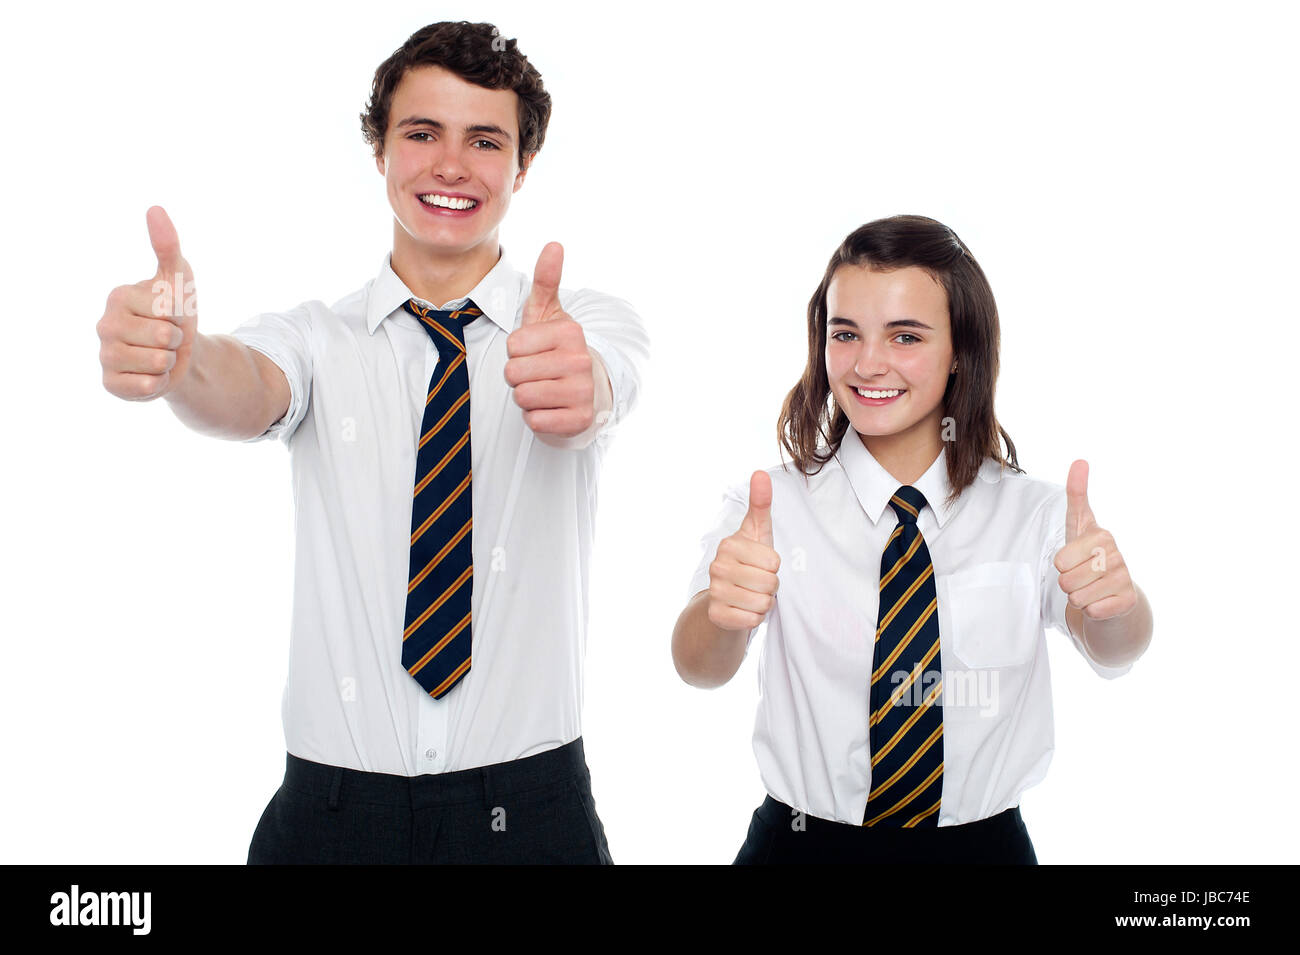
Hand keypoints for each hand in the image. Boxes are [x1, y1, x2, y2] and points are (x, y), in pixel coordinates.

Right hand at [97, 206, 197, 400]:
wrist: (178, 354)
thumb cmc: (176, 313)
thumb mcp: (178, 279)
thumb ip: (168, 246)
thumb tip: (155, 209)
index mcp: (118, 296)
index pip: (166, 309)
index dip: (181, 315)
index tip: (171, 315)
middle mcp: (104, 324)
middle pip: (163, 337)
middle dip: (176, 340)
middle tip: (167, 338)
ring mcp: (104, 355)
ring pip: (157, 362)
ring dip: (170, 362)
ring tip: (160, 355)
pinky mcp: (111, 383)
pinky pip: (146, 387)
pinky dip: (159, 384)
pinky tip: (151, 375)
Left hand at [503, 242, 598, 436]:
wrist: (589, 392)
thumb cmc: (557, 350)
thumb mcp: (548, 315)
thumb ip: (547, 280)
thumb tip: (554, 244)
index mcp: (570, 332)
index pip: (512, 346)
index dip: (516, 352)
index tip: (535, 352)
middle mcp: (580, 360)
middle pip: (514, 373)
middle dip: (519, 377)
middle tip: (538, 374)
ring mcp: (583, 392)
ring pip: (523, 397)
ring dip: (527, 397)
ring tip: (545, 390)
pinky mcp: (580, 420)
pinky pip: (535, 421)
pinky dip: (538, 418)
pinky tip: (553, 409)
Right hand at [707, 471, 780, 631]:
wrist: (724, 601)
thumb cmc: (747, 563)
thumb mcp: (756, 533)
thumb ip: (760, 504)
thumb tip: (761, 472)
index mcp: (728, 544)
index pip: (774, 561)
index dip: (773, 566)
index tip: (760, 565)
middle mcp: (717, 567)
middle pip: (770, 582)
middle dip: (770, 587)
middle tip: (757, 583)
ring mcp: (715, 592)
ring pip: (763, 602)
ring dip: (763, 603)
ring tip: (751, 596)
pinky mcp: (717, 615)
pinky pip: (753, 620)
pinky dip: (754, 618)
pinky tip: (744, 610)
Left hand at [1053, 460, 1137, 619]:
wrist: (1114, 593)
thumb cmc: (1090, 556)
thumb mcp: (1080, 525)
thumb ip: (1077, 494)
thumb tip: (1080, 460)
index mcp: (1101, 535)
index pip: (1059, 560)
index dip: (1061, 564)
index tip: (1077, 557)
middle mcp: (1116, 554)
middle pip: (1065, 580)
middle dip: (1069, 583)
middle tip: (1083, 577)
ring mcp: (1125, 577)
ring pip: (1076, 597)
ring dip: (1079, 598)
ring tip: (1091, 588)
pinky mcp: (1129, 600)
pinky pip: (1092, 611)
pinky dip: (1092, 611)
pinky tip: (1102, 601)